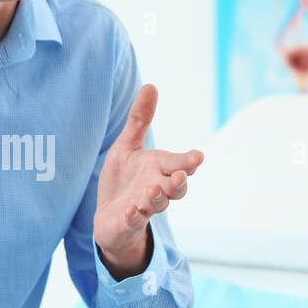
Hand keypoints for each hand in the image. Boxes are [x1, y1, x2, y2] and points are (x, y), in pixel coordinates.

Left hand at [93, 84, 203, 277]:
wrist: (110, 217)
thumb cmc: (123, 179)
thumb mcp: (127, 147)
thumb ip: (139, 120)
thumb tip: (151, 85)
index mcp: (159, 169)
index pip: (179, 164)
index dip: (189, 162)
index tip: (197, 157)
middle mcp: (157, 188)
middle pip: (176, 187)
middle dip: (179, 182)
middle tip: (180, 175)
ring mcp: (144, 207)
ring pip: (157, 204)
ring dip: (156, 197)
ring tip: (152, 189)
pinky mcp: (129, 222)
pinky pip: (135, 220)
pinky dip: (134, 216)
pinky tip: (131, 211)